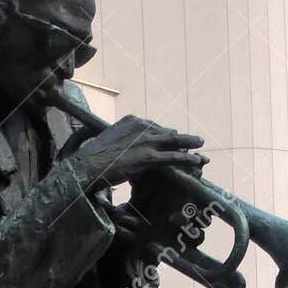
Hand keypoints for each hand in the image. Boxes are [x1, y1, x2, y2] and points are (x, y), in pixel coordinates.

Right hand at [69, 114, 204, 190]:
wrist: (87, 166)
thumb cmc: (92, 158)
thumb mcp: (108, 142)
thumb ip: (120, 141)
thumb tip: (124, 150)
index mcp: (131, 121)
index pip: (153, 127)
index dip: (164, 134)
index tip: (172, 138)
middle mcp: (141, 126)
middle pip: (165, 132)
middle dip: (180, 137)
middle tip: (193, 140)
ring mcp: (146, 141)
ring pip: (174, 141)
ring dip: (189, 143)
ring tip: (200, 145)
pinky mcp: (148, 157)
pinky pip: (173, 156)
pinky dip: (186, 158)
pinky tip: (196, 160)